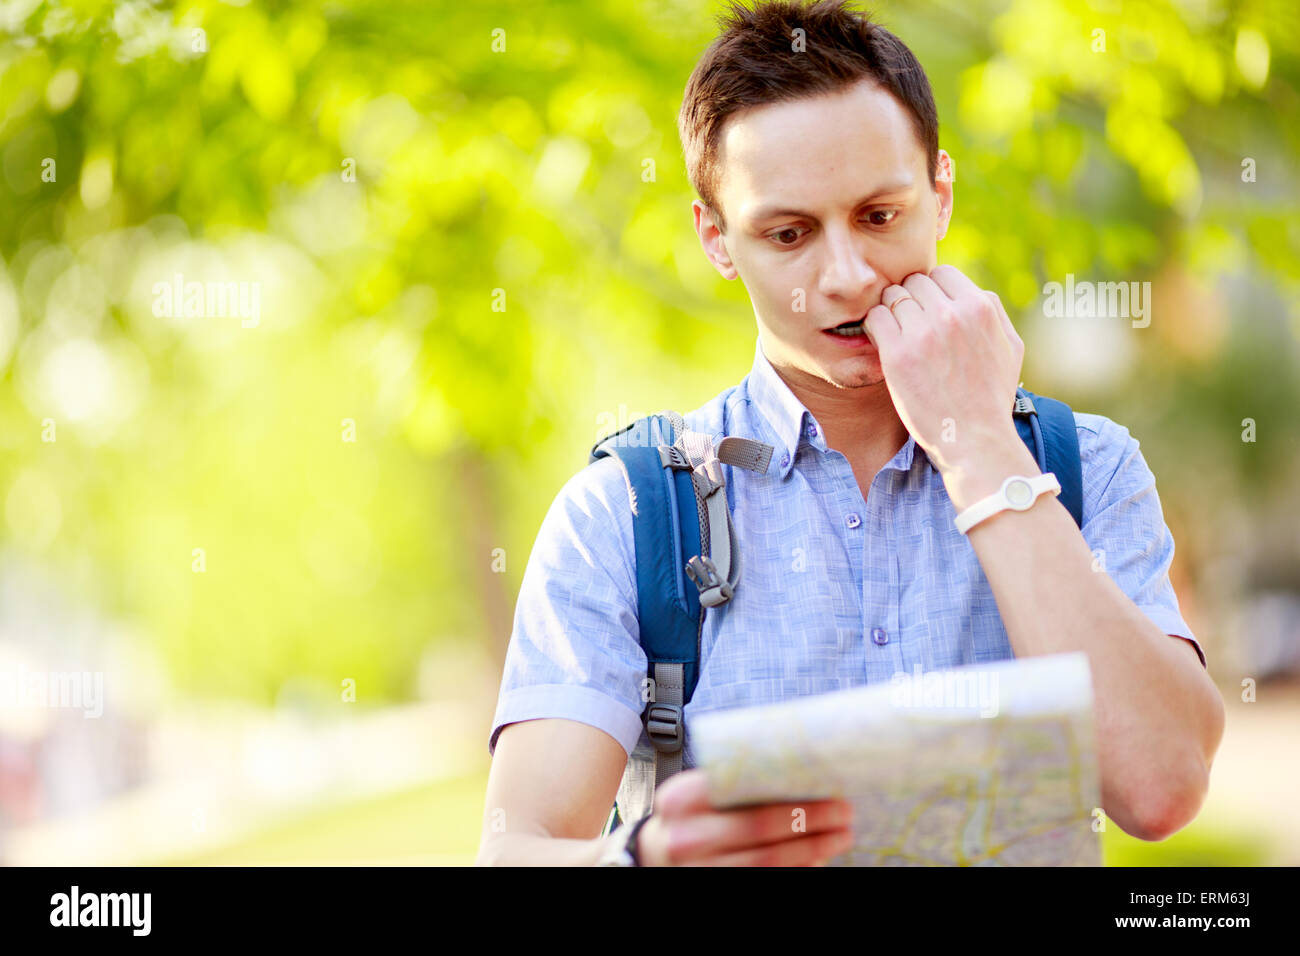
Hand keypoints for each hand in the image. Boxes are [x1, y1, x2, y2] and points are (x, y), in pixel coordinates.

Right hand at [634, 769, 853, 865]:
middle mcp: (685, 839)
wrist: (654, 857)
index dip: (793, 802)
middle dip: (810, 824)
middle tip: (843, 814)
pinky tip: (814, 859)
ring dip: (811, 851)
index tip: (829, 793)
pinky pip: (762, 880)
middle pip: (760, 832)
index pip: (744, 799)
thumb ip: (732, 782)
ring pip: (767, 864)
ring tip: (838, 837)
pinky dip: (794, 869)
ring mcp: (699, 870)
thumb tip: (800, 774)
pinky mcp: (713, 885)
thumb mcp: (696, 793)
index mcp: (681, 801)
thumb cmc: (686, 818)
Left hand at [863, 265, 1035, 503]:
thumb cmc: (992, 397)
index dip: (932, 290)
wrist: (974, 439)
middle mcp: (951, 315)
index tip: (928, 310)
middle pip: (914, 282)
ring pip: (892, 297)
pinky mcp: (898, 355)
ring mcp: (923, 333)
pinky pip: (875, 318)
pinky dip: (875, 327)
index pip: (941, 272)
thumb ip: (995, 312)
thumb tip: (974, 291)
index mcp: (980, 308)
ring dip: (892, 314)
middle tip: (911, 326)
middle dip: (910, 300)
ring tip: (899, 337)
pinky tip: (884, 344)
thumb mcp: (1010, 347)